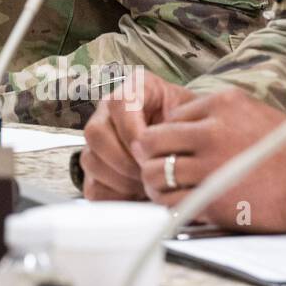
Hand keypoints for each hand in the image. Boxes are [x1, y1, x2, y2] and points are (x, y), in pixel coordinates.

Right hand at [80, 71, 196, 201]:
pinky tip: (137, 195)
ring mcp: (99, 140)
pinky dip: (114, 195)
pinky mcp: (97, 167)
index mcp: (134, 90)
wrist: (193, 141)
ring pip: (91, 160)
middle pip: (96, 133)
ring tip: (146, 186)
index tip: (152, 152)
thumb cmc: (194, 127)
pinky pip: (92, 185)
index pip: (119, 103)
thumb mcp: (195, 116)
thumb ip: (183, 126)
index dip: (132, 131)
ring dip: (120, 179)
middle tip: (148, 174)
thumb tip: (169, 153)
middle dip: (123, 160)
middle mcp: (109, 111)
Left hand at [133, 88, 285, 232]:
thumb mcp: (254, 111)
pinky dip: (168, 203)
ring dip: (154, 181)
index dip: (169, 134)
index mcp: (222, 104)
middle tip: (153, 163)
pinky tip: (175, 203)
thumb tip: (180, 121)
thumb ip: (218, 113)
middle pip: (153, 140)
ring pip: (156, 172)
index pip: (172, 117)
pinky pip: (172, 201)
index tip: (175, 146)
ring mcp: (210, 166)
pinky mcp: (214, 199)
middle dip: (149, 154)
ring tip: (161, 186)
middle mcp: (212, 132)